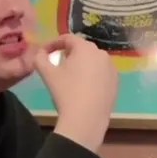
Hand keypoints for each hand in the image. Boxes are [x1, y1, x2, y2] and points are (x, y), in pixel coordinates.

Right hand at [34, 34, 117, 150]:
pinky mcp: (116, 81)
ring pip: (93, 60)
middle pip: (82, 48)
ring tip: (70, 75)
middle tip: (57, 62)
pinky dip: (92, 74)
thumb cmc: (65, 92)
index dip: (54, 43)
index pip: (68, 38)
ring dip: (81, 63)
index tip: (44, 52)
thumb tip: (40, 53)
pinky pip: (101, 72)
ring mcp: (112, 68)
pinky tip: (84, 86)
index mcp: (85, 48)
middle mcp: (102, 54)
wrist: (86, 119)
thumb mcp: (47, 74)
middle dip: (68, 52)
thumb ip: (40, 58)